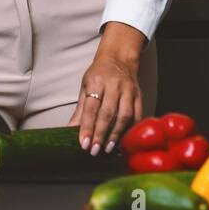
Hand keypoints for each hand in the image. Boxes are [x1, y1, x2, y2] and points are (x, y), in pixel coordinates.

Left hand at [68, 22, 147, 154]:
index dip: (87, 127)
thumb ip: (80, 109)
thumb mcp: (85, 86)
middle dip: (100, 134)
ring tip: (108, 148)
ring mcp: (128, 90)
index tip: (84, 143)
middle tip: (94, 150)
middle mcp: (114, 85)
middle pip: (107, 113)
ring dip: (116, 134)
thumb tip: (69, 130)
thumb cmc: (99, 74)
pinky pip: (136, 115)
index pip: (91, 107)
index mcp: (96, 81)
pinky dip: (130, 130)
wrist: (119, 58)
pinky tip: (123, 140)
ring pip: (124, 115)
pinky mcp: (139, 95)